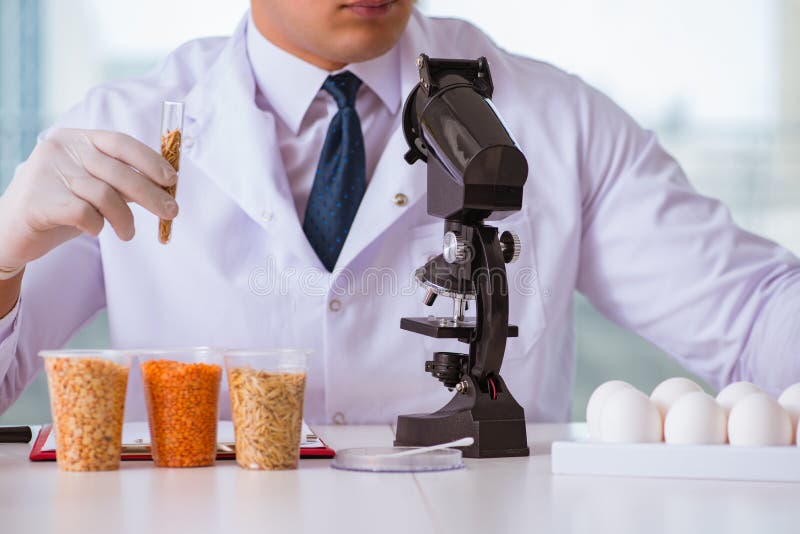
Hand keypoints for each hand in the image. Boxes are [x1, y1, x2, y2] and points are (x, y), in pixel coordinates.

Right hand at [0, 129, 178, 270]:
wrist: (10, 233)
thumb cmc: (60, 208)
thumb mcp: (94, 188)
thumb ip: (123, 182)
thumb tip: (165, 185)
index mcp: (76, 139)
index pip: (121, 142)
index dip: (150, 160)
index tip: (172, 179)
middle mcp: (61, 149)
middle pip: (119, 171)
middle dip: (151, 194)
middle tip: (170, 212)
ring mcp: (47, 172)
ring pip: (105, 195)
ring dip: (125, 219)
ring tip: (127, 233)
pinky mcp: (39, 200)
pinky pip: (85, 214)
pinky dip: (97, 225)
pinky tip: (94, 230)